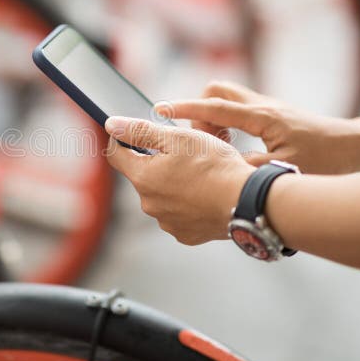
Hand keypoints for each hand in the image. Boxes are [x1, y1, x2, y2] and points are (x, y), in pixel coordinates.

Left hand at [104, 116, 254, 244]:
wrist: (248, 201)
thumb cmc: (214, 165)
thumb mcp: (178, 138)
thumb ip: (141, 131)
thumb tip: (112, 125)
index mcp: (143, 177)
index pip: (116, 155)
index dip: (122, 140)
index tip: (133, 133)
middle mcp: (149, 204)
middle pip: (142, 176)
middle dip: (155, 163)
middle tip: (183, 153)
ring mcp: (167, 222)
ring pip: (161, 196)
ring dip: (173, 184)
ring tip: (199, 175)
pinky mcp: (185, 234)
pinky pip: (179, 214)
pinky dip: (187, 203)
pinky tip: (205, 194)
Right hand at [156, 81, 359, 173]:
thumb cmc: (329, 161)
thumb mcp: (285, 171)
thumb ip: (246, 168)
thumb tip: (216, 168)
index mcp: (263, 116)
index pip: (215, 105)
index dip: (185, 109)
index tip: (160, 110)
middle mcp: (264, 106)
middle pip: (217, 91)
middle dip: (200, 113)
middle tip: (204, 143)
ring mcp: (269, 109)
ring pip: (227, 101)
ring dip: (214, 122)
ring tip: (220, 151)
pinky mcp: (274, 117)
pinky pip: (239, 113)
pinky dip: (228, 127)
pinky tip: (235, 152)